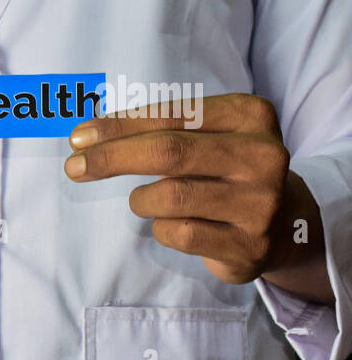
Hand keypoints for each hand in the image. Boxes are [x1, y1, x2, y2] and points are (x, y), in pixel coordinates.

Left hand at [65, 93, 331, 301]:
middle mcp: (262, 156)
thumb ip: (161, 129)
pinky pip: (178, 234)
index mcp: (250, 116)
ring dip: (141, 200)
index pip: (173, 114)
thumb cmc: (225, 170)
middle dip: (112, 158)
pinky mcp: (247, 245)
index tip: (79, 137)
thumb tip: (88, 136)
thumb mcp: (208, 136)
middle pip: (169, 152)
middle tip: (74, 167)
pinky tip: (173, 225)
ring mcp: (259, 203)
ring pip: (169, 197)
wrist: (285, 222)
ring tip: (144, 200)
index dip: (119, 126)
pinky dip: (161, 229)